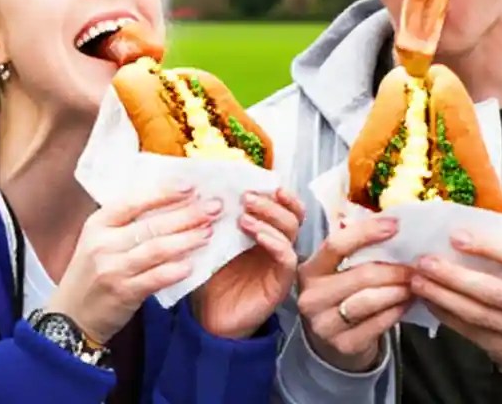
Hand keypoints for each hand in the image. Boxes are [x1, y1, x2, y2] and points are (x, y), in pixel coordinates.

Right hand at [46, 183, 220, 343]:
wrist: (70, 316)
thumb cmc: (92, 273)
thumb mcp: (99, 241)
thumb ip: (127, 224)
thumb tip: (172, 204)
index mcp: (98, 224)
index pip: (134, 201)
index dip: (164, 193)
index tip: (191, 186)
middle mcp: (103, 243)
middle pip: (151, 224)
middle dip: (187, 214)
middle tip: (214, 208)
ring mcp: (112, 269)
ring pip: (156, 249)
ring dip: (186, 240)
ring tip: (209, 232)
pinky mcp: (122, 293)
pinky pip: (154, 279)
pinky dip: (174, 271)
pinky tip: (192, 266)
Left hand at [192, 188, 304, 338]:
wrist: (210, 320)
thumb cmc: (212, 281)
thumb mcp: (212, 243)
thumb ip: (218, 220)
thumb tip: (212, 190)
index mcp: (264, 233)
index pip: (282, 206)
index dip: (276, 192)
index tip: (257, 181)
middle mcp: (276, 246)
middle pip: (290, 215)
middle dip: (271, 202)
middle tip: (247, 197)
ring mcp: (280, 264)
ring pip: (291, 232)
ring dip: (271, 219)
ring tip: (245, 217)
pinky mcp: (281, 283)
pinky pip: (287, 258)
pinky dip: (276, 243)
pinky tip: (258, 237)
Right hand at [295, 217, 410, 371]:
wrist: (331, 342)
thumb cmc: (341, 296)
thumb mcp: (338, 271)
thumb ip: (355, 247)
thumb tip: (387, 220)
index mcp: (309, 270)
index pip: (336, 244)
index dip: (367, 232)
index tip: (396, 225)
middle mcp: (311, 297)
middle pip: (361, 275)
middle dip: (395, 269)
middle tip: (418, 266)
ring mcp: (325, 324)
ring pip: (370, 300)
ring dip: (399, 290)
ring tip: (415, 284)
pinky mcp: (343, 345)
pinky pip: (378, 324)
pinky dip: (397, 311)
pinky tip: (407, 303)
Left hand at [410, 230, 501, 393]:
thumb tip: (462, 238)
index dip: (485, 246)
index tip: (455, 236)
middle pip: (490, 290)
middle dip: (452, 276)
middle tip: (424, 262)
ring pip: (475, 314)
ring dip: (441, 296)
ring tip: (417, 281)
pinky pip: (468, 331)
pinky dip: (445, 315)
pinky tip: (428, 301)